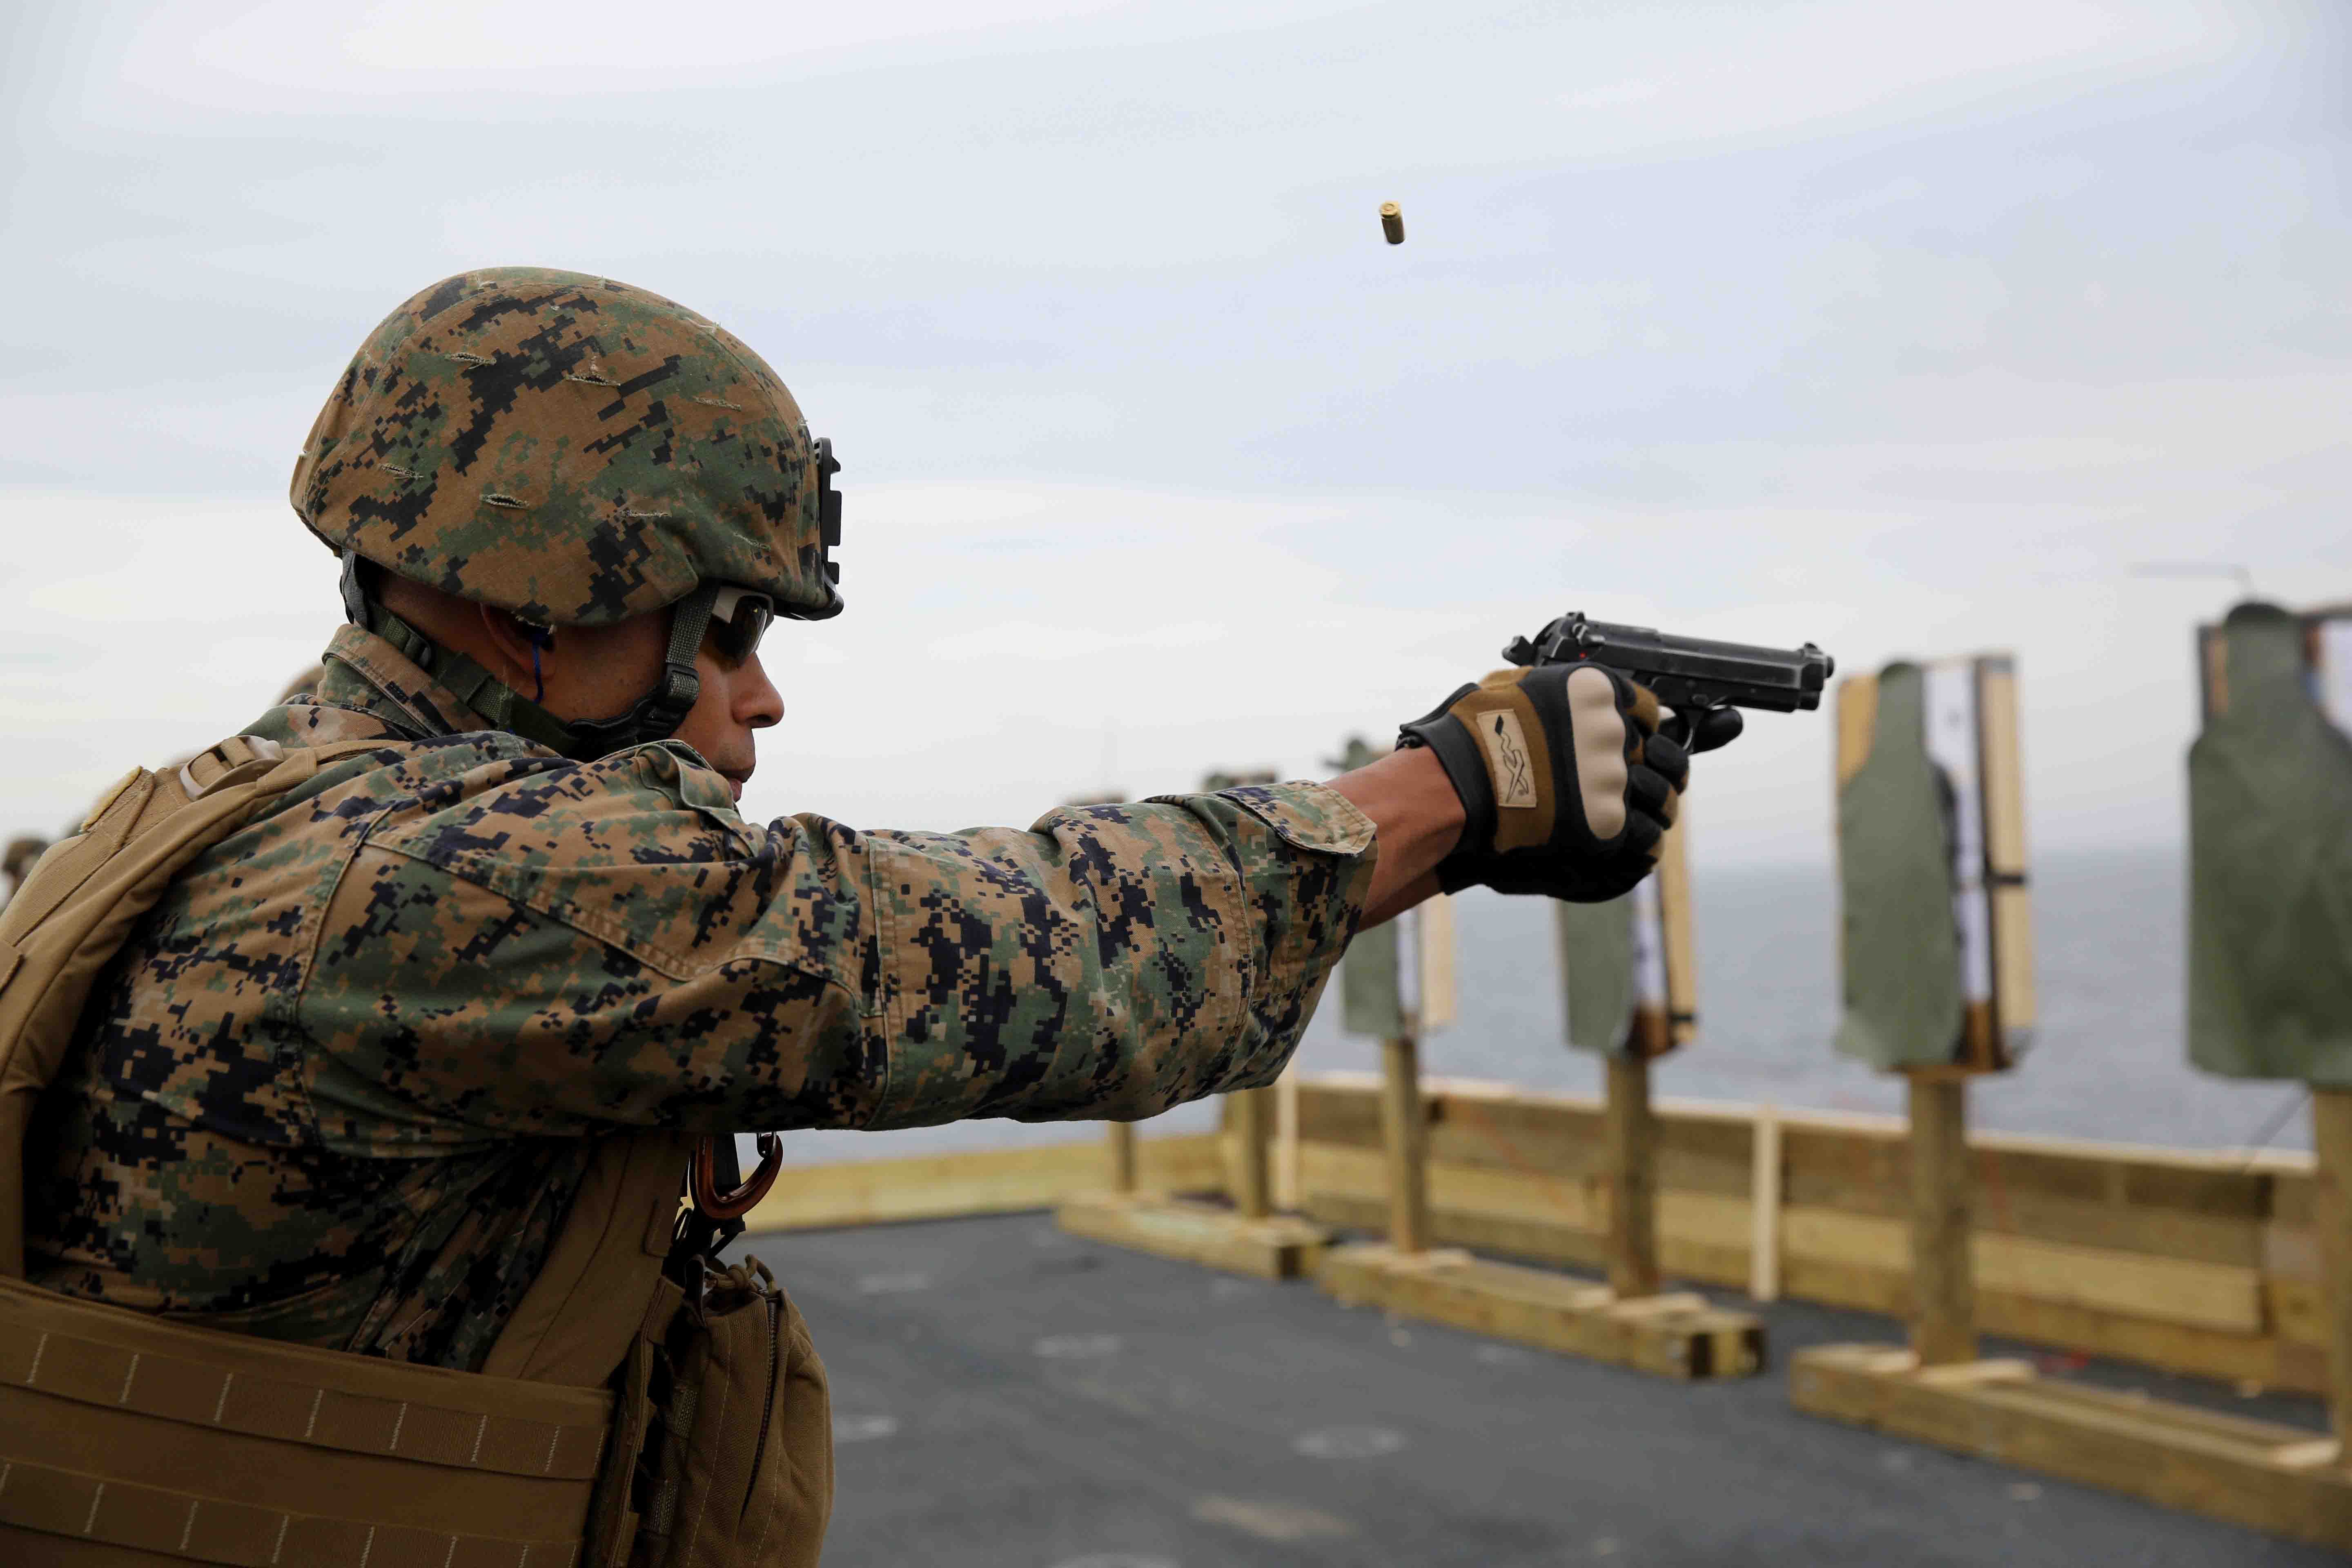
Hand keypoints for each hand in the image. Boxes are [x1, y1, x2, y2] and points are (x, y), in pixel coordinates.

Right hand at [1398, 665, 1733, 900]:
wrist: (1455, 781)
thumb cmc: (1474, 732)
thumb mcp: (1519, 687)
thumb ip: (1559, 691)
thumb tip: (1572, 690)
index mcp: (1598, 691)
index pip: (1647, 709)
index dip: (1642, 728)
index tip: (1637, 741)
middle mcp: (1614, 730)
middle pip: (1658, 754)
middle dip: (1655, 769)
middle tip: (1646, 782)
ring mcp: (1613, 777)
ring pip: (1658, 797)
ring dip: (1652, 806)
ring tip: (1637, 815)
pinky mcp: (1608, 821)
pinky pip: (1643, 835)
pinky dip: (1637, 841)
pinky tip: (1624, 842)